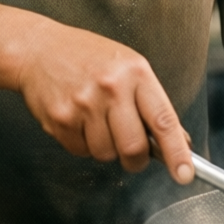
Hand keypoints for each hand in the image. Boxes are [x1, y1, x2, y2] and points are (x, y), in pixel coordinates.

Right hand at [13, 19, 193, 184]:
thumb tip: (178, 141)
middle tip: (132, 153)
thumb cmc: (87, 57)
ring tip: (95, 120)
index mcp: (135, 72)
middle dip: (135, 160)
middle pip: (133, 148)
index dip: (177, 153)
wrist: (38, 49)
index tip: (185, 175)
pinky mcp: (60, 118)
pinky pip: (80, 151)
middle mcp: (111, 87)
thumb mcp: (128, 66)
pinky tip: (77, 119)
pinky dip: (82, 143)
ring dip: (105, 148)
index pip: (163, 120)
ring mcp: (83, 104)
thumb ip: (151, 102)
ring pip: (106, 154)